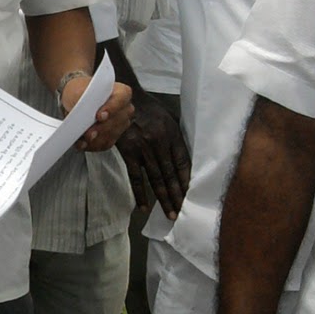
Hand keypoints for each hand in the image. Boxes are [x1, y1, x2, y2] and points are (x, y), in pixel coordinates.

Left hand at [61, 76, 133, 151]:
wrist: (77, 99)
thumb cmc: (81, 91)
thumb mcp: (78, 90)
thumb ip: (81, 100)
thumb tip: (80, 114)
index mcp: (122, 92)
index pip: (120, 100)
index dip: (111, 108)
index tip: (99, 116)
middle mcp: (125, 109)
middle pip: (117, 121)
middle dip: (101, 129)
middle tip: (88, 133)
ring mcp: (121, 124)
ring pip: (111, 134)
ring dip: (96, 139)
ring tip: (82, 139)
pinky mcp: (113, 136)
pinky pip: (105, 144)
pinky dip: (93, 145)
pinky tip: (83, 144)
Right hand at [117, 95, 190, 215]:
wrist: (123, 99)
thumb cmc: (148, 109)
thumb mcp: (168, 118)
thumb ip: (175, 138)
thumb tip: (185, 159)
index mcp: (172, 135)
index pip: (183, 163)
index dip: (187, 181)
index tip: (192, 195)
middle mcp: (160, 143)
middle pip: (171, 174)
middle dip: (178, 195)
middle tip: (183, 212)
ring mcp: (143, 149)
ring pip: (156, 179)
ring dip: (164, 198)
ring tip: (170, 214)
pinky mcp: (128, 153)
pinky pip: (135, 177)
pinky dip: (140, 193)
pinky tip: (144, 207)